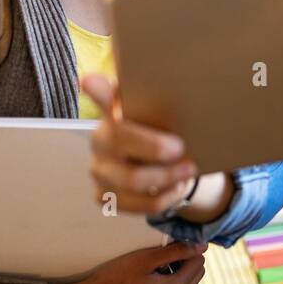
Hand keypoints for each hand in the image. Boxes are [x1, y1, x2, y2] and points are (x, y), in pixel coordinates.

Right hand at [45, 241, 206, 283]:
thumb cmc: (114, 277)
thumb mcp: (145, 258)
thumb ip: (175, 251)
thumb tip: (201, 246)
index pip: (198, 265)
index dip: (190, 250)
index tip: (176, 242)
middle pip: (196, 280)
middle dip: (188, 264)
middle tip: (168, 252)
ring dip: (182, 279)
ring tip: (162, 267)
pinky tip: (154, 282)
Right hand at [83, 73, 196, 215]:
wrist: (159, 167)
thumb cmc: (162, 133)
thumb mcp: (165, 116)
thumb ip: (166, 105)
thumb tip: (193, 90)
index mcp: (113, 110)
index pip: (100, 95)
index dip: (95, 89)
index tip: (89, 80)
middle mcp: (100, 137)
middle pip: (119, 139)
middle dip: (154, 147)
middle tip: (181, 148)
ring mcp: (98, 168)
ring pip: (131, 178)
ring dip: (166, 176)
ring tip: (188, 171)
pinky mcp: (102, 195)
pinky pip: (135, 203)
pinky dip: (163, 198)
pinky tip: (176, 188)